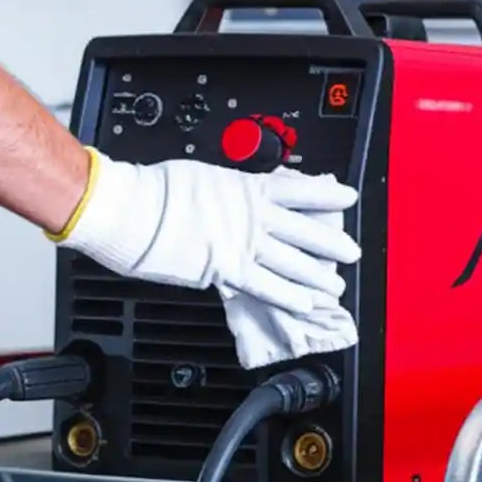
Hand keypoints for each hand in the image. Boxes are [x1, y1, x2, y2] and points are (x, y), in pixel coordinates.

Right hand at [57, 148, 360, 313]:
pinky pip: (265, 286)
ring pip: (291, 261)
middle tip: (351, 251)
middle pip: (303, 229)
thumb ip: (230, 191)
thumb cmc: (156, 190)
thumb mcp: (204, 176)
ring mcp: (241, 243)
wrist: (129, 209)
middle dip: (331, 243)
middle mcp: (251, 215)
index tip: (347, 195)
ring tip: (335, 286)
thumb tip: (242, 197)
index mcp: (246, 187)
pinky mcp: (225, 268)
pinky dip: (288, 296)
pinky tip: (305, 304)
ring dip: (317, 276)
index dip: (326, 193)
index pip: (298, 189)